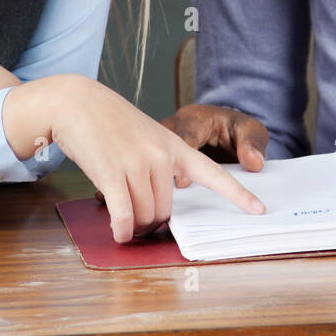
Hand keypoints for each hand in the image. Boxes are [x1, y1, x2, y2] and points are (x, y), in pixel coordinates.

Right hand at [3, 75, 265, 242]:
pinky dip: (122, 229)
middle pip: (167, 209)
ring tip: (122, 221)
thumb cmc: (109, 122)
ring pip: (146, 215)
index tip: (259, 210)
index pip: (213, 173)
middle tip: (135, 221)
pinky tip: (118, 233)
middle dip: (151, 222)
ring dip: (134, 227)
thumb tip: (157, 203)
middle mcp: (161, 155)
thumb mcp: (145, 134)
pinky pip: (124, 214)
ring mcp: (137, 163)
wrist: (76, 101)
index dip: (238, 194)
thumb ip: (159, 164)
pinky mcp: (111, 172)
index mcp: (175, 144)